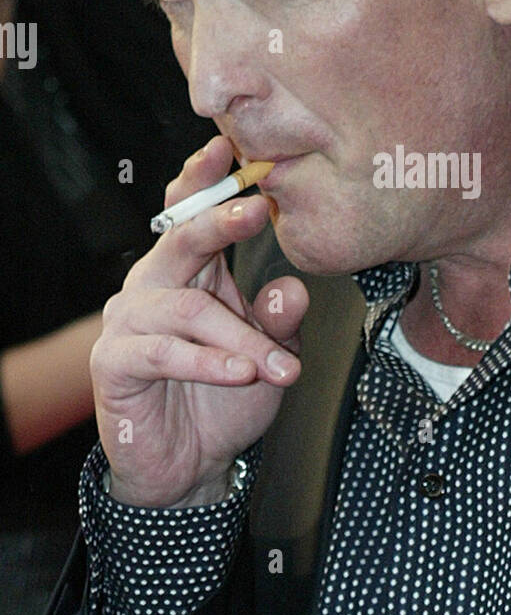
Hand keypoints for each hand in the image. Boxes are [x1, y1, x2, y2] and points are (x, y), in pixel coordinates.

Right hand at [89, 135, 308, 507]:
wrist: (190, 465)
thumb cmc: (227, 397)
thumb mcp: (270, 355)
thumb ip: (280, 321)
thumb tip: (292, 288)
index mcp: (190, 272)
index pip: (190, 214)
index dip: (205, 180)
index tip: (232, 150)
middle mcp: (153, 286)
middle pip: (180, 239)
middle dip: (220, 221)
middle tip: (257, 210)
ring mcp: (128, 321)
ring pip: (187, 308)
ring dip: (240, 337)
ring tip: (279, 367)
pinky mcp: (113, 361)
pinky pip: (162, 351)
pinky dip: (207, 362)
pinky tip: (241, 373)